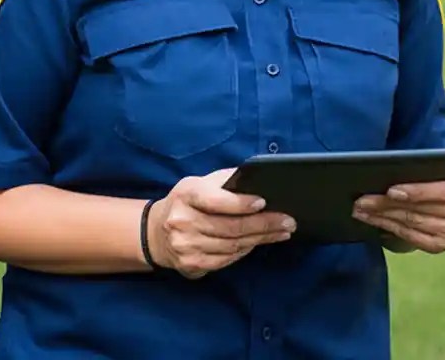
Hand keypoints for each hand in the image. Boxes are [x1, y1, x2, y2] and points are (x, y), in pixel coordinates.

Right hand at [146, 168, 295, 277]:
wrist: (156, 232)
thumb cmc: (187, 203)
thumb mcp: (199, 183)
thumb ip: (225, 181)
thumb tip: (258, 182)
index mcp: (186, 195)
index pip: (216, 201)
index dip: (240, 203)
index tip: (263, 202)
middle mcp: (182, 221)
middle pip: (231, 227)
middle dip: (264, 225)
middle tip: (288, 222)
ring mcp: (186, 246)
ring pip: (232, 246)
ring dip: (260, 240)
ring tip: (281, 232)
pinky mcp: (191, 264)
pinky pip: (226, 260)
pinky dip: (245, 251)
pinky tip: (258, 243)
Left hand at [352, 163, 444, 253]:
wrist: (442, 187)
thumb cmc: (431, 170)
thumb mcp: (430, 163)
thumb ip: (416, 165)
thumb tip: (382, 172)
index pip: (443, 191)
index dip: (416, 192)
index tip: (390, 191)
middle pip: (420, 210)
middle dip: (386, 205)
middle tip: (361, 201)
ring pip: (412, 224)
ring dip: (382, 218)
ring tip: (361, 210)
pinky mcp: (443, 243)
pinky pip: (412, 238)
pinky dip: (390, 229)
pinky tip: (374, 222)